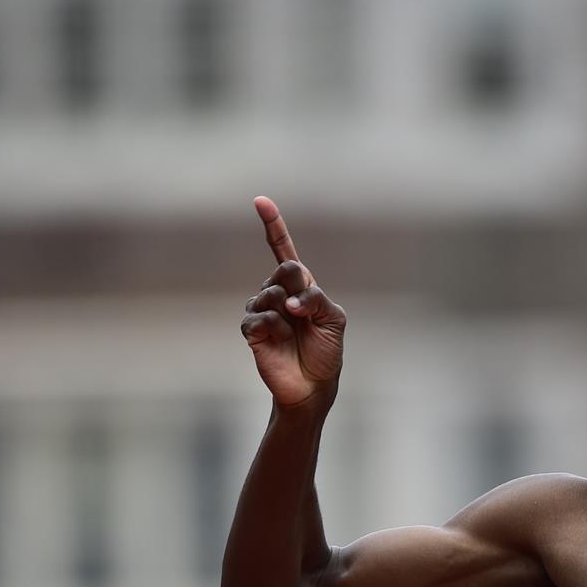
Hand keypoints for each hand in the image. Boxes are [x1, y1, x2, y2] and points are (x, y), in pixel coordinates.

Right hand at [241, 196, 345, 410]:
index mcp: (301, 285)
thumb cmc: (326, 351)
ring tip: (294, 333)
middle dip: (300, 289)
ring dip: (289, 315)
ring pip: (271, 294)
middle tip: (304, 313)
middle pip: (284, 269)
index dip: (273, 225)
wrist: (313, 386)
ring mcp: (262, 309)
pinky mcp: (251, 329)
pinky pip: (260, 317)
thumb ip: (316, 299)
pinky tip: (281, 340)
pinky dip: (276, 328)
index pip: (283, 250)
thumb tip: (289, 301)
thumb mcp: (334, 320)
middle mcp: (278, 291)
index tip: (260, 201)